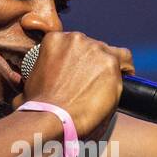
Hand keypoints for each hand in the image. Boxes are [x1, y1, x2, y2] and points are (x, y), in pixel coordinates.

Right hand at [19, 31, 134, 138]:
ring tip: (106, 87)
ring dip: (107, 68)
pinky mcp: (110, 63)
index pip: (74, 44)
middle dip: (92, 64)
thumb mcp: (29, 81)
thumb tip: (36, 86)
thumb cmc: (37, 107)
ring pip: (109, 53)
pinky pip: (126, 59)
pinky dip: (127, 68)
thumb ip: (39, 73)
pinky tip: (126, 78)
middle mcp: (75, 39)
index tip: (80, 72)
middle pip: (92, 47)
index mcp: (54, 40)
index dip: (79, 59)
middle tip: (91, 84)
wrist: (50, 118)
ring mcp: (94, 49)